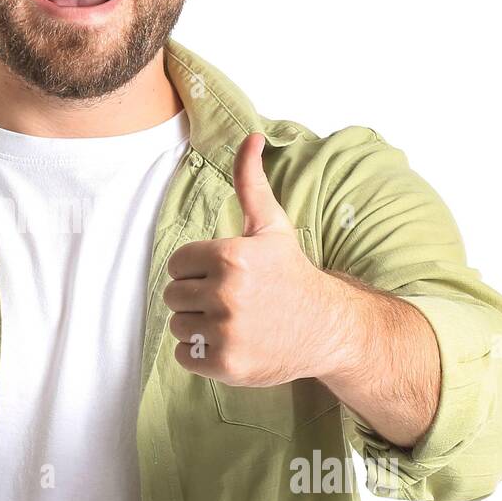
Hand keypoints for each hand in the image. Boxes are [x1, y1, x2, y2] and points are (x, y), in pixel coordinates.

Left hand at [162, 132, 346, 386]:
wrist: (327, 327)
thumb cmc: (291, 274)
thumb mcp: (271, 226)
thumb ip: (251, 182)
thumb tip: (250, 136)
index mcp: (230, 256)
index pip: (177, 264)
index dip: (196, 270)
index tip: (222, 276)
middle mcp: (226, 294)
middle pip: (174, 295)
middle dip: (196, 298)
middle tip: (230, 301)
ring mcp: (226, 332)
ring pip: (178, 326)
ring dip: (198, 326)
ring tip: (231, 322)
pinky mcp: (226, 364)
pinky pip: (185, 356)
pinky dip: (200, 354)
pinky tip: (230, 343)